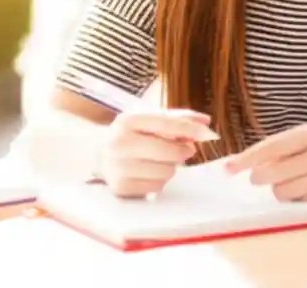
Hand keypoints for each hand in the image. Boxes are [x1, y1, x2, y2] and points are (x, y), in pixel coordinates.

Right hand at [97, 108, 215, 197]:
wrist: (99, 155)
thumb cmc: (133, 134)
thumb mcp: (151, 119)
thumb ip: (179, 119)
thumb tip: (206, 122)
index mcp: (128, 121)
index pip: (167, 124)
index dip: (191, 129)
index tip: (208, 133)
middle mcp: (119, 144)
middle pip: (170, 152)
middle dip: (183, 151)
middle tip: (184, 149)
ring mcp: (118, 168)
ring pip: (167, 172)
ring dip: (170, 167)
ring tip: (159, 161)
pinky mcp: (121, 188)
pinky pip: (157, 187)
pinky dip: (159, 181)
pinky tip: (149, 173)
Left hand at [224, 124, 306, 200]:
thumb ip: (280, 148)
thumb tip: (243, 163)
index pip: (271, 147)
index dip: (247, 158)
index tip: (228, 168)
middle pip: (272, 174)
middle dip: (261, 178)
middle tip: (262, 176)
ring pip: (283, 192)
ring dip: (280, 189)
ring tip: (293, 180)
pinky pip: (299, 202)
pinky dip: (297, 197)